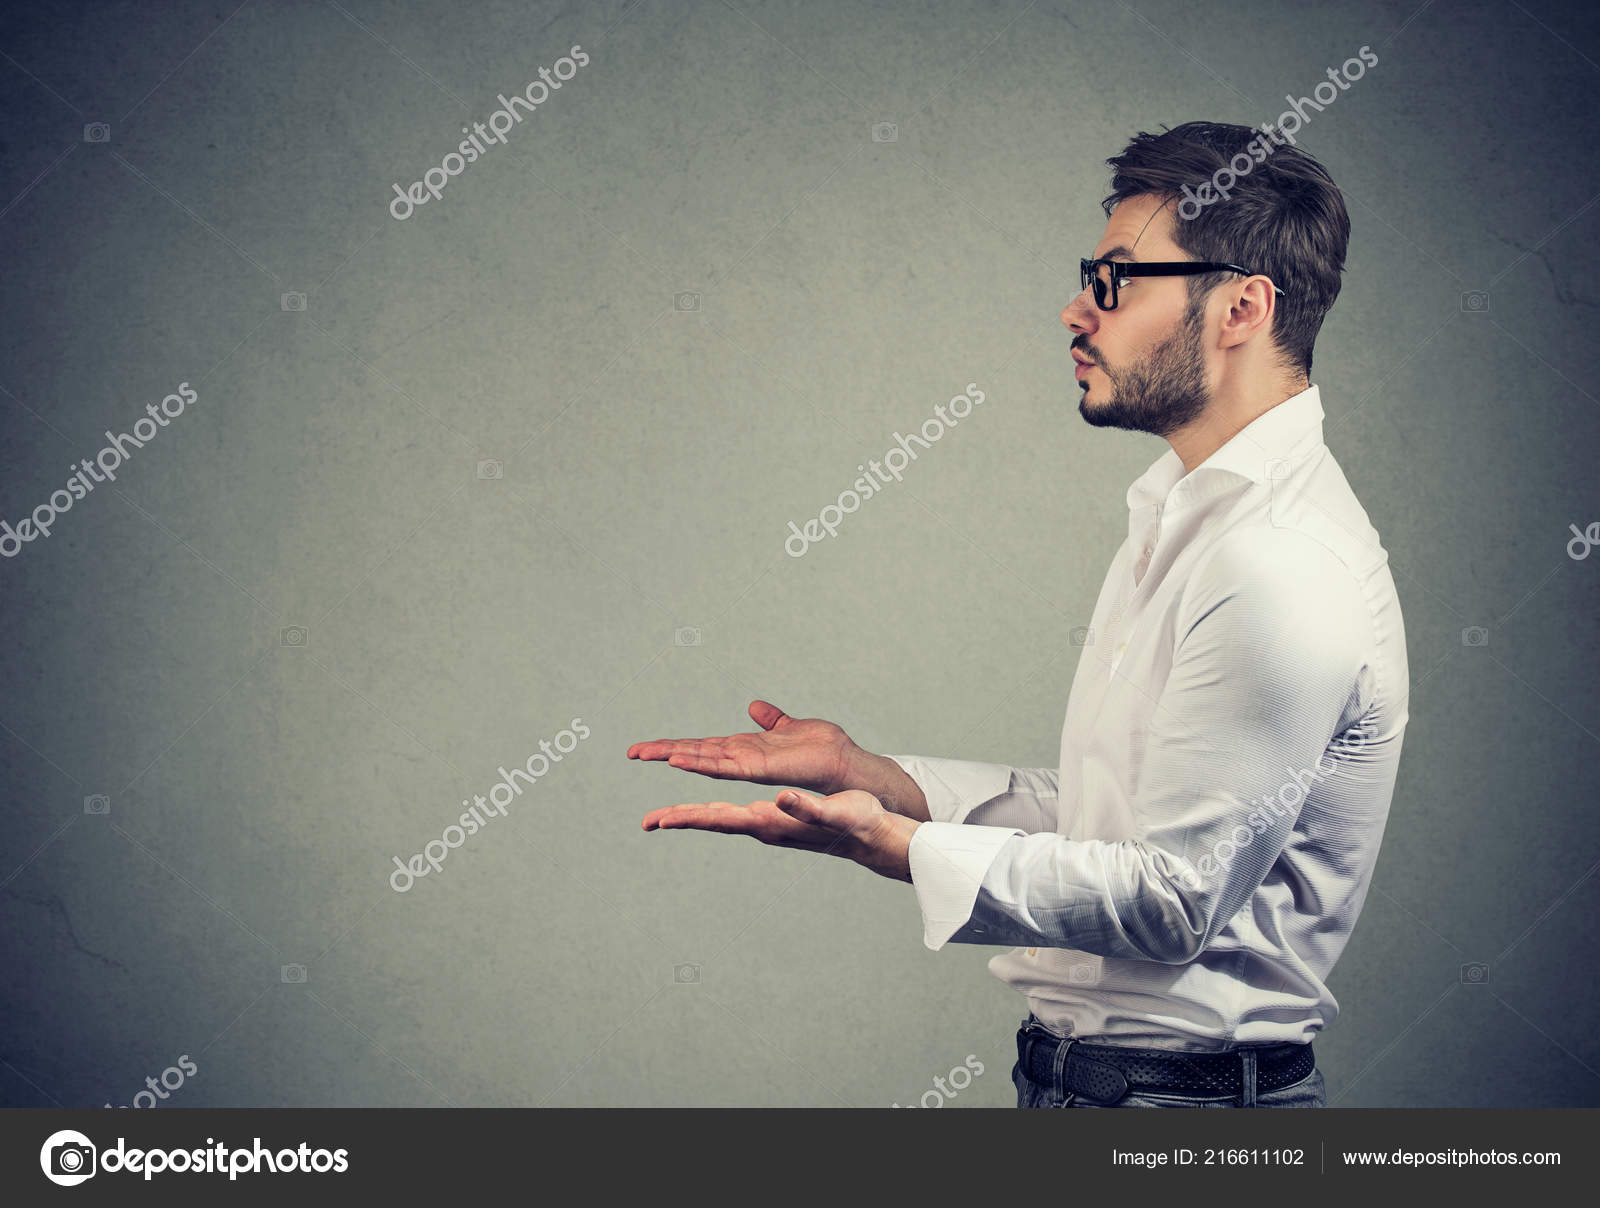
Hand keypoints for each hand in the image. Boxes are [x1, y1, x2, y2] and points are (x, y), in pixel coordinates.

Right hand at [627, 700, 861, 796]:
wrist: (846, 762)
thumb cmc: (822, 747)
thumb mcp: (790, 726)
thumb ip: (771, 719)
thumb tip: (755, 707)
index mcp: (746, 748)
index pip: (703, 746)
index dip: (675, 745)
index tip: (648, 746)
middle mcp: (742, 757)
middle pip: (696, 753)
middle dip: (664, 751)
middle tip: (632, 751)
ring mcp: (750, 764)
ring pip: (705, 759)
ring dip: (677, 755)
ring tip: (649, 753)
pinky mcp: (761, 768)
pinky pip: (726, 764)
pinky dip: (702, 761)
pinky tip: (681, 759)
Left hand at [641, 788, 918, 881]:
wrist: (871, 836)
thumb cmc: (855, 820)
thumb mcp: (831, 809)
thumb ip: (805, 805)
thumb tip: (780, 798)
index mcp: (770, 822)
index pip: (721, 820)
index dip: (690, 818)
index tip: (661, 820)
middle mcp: (764, 827)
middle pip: (713, 822)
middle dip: (680, 819)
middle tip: (647, 822)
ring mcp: (769, 826)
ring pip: (722, 821)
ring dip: (694, 817)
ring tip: (666, 818)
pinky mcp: (776, 822)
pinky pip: (737, 817)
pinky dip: (715, 812)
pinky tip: (710, 810)